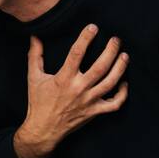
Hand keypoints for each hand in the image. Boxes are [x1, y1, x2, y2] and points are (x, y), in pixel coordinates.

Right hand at [14, 23, 128, 157]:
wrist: (43, 130)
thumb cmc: (38, 103)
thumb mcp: (33, 78)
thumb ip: (35, 56)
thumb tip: (35, 37)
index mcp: (63, 79)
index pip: (76, 53)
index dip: (86, 38)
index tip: (93, 27)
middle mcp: (78, 89)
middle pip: (100, 67)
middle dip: (111, 50)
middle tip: (115, 39)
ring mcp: (88, 101)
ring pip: (110, 82)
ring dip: (120, 68)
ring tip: (124, 55)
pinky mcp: (94, 112)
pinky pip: (114, 104)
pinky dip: (122, 94)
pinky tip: (124, 83)